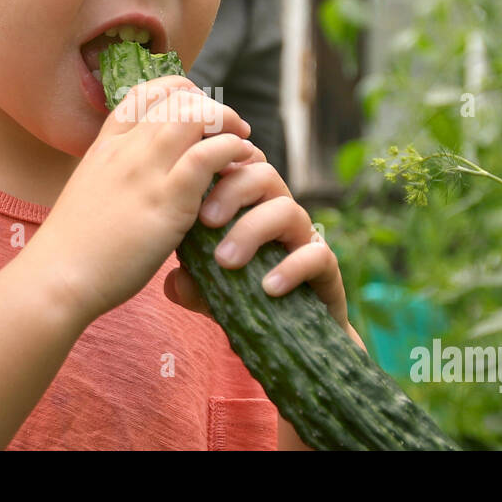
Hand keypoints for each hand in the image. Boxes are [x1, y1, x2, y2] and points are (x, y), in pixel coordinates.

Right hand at [32, 75, 254, 324]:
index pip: (142, 94)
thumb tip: (138, 182)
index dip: (177, 91)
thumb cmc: (74, 251)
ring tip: (241, 139)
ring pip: (193, 116)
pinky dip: (231, 149)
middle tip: (228, 126)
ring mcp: (144, 171)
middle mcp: (124, 149)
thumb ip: (114, 179)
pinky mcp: (167, 199)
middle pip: (174, 98)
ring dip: (225, 121)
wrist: (57, 277)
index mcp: (104, 147)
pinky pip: (208, 155)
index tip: (197, 107)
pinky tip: (241, 161)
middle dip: (209, 105)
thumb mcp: (90, 196)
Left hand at [164, 142, 364, 348]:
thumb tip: (174, 282)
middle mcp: (279, 213)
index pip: (240, 164)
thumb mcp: (211, 292)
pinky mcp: (326, 267)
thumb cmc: (246, 300)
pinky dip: (290, 268)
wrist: (293, 340)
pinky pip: (315, 255)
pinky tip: (267, 288)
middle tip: (205, 221)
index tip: (191, 180)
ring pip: (287, 210)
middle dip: (231, 191)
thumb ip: (193, 284)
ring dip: (252, 230)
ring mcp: (304, 238)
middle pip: (263, 175)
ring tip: (225, 261)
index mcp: (251, 206)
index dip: (220, 160)